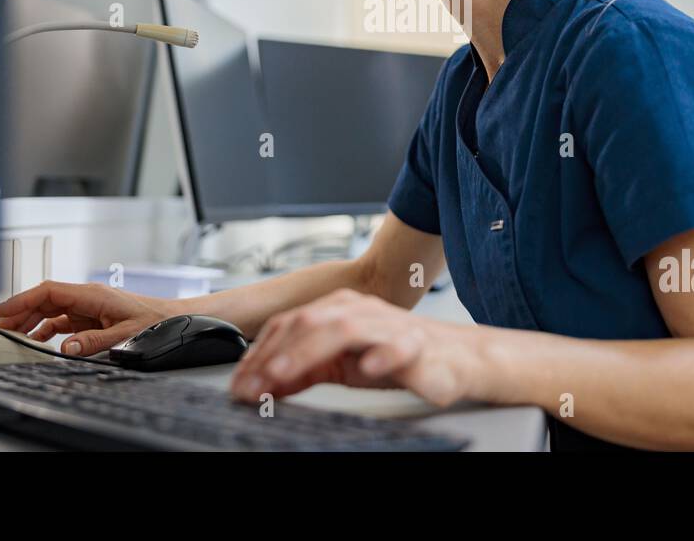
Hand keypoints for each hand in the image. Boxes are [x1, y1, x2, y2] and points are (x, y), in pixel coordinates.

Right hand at [0, 280, 178, 355]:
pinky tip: (37, 340)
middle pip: (45, 300)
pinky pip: (62, 320)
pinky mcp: (91, 316)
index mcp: (92, 295)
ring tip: (12, 335)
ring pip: (51, 310)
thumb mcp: (124, 335)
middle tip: (0, 329)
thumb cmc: (152, 321)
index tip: (2, 310)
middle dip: (20, 312)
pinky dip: (46, 329)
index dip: (23, 300)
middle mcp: (87, 297)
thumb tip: (66, 348)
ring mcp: (88, 306)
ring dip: (30, 321)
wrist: (170, 318)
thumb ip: (94, 342)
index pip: (49, 292)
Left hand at [228, 288, 477, 407]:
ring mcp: (388, 326)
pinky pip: (398, 348)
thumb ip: (303, 370)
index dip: (260, 352)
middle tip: (253, 383)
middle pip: (310, 322)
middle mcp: (360, 311)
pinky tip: (365, 369)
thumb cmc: (396, 357)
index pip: (290, 323)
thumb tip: (261, 384)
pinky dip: (380, 356)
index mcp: (339, 309)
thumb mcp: (341, 365)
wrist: (453, 359)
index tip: (240, 383)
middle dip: (276, 353)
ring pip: (345, 329)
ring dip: (309, 351)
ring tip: (284, 373)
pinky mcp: (416, 346)